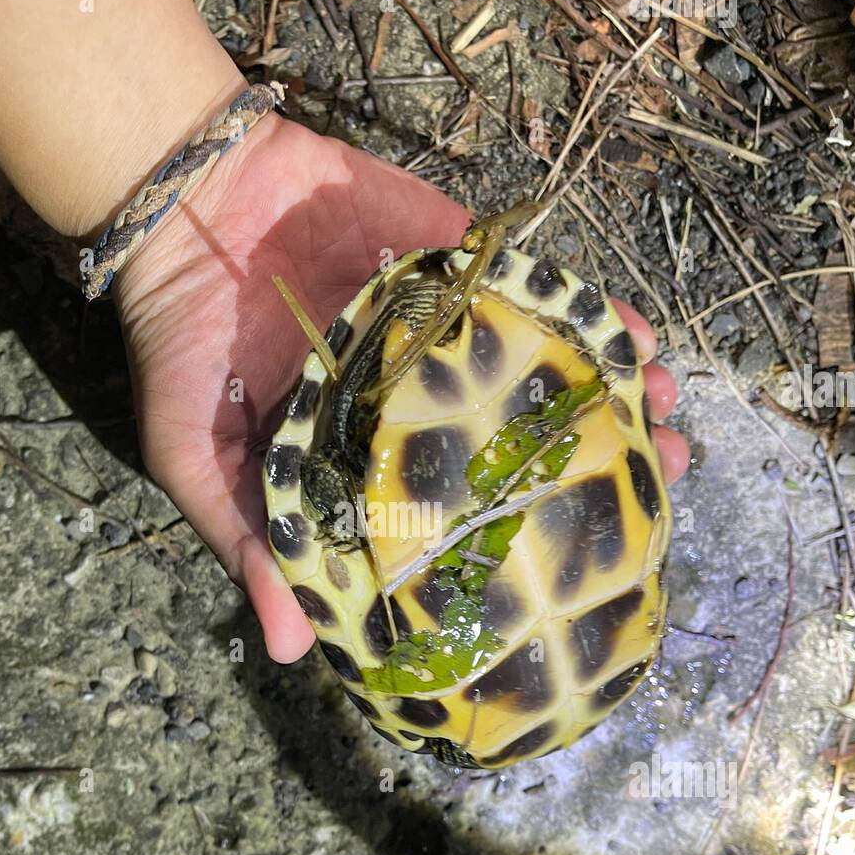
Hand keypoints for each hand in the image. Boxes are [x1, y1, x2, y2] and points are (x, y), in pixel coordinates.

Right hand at [116, 113, 689, 662]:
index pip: (460, 514)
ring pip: (543, 373)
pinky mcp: (453, 269)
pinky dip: (585, 312)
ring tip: (668, 414)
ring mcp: (444, 338)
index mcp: (371, 462)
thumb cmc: (187, 344)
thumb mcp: (199, 462)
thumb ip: (251, 545)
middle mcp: (420, 407)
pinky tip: (634, 337)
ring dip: (610, 392)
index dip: (520, 541)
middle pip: (521, 445)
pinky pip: (533, 294)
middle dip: (594, 465)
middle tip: (664, 482)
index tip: (582, 568)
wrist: (190, 203)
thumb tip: (289, 650)